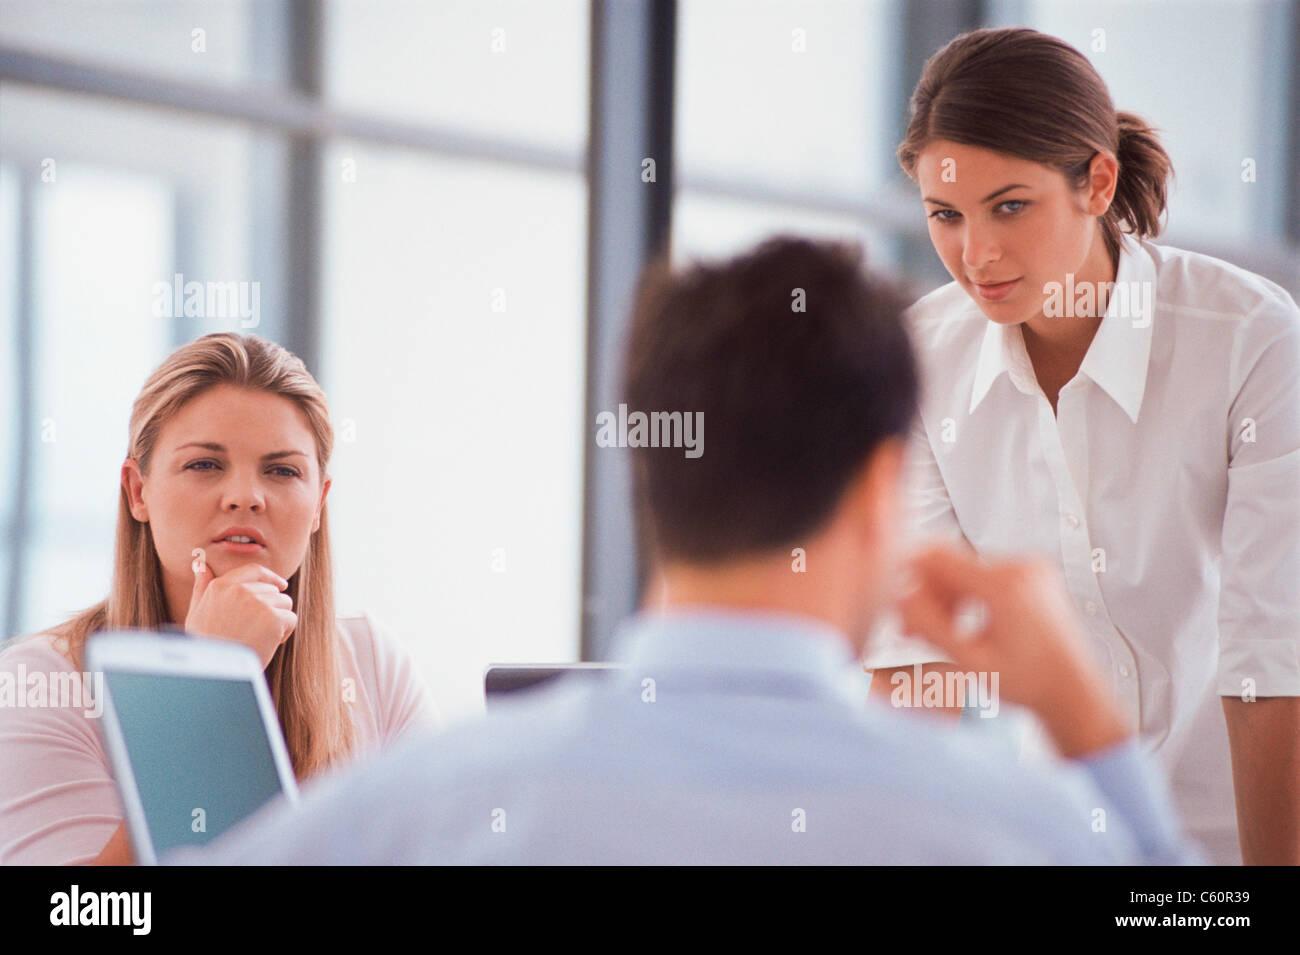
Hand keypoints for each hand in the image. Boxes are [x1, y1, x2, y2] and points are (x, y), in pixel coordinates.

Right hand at [184, 550, 295, 667]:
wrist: (215, 671)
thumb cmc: (206, 645)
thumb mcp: (197, 613)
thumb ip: (202, 587)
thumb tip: (201, 565)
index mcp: (221, 586)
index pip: (254, 570)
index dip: (270, 577)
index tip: (280, 585)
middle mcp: (240, 589)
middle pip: (274, 590)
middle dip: (271, 609)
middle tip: (255, 631)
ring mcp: (257, 602)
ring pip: (285, 603)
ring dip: (279, 620)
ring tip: (259, 637)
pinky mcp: (272, 617)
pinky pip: (290, 619)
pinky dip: (285, 632)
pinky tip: (268, 643)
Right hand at [894, 541, 1130, 756]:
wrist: (1072, 690)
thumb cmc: (1030, 682)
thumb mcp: (968, 659)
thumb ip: (928, 625)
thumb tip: (900, 596)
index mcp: (1006, 586)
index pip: (940, 556)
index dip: (909, 570)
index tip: (893, 590)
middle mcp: (1022, 569)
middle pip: (953, 564)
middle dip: (928, 593)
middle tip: (910, 626)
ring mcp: (1031, 570)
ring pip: (967, 570)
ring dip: (947, 596)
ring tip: (938, 632)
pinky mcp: (1033, 576)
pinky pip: (986, 575)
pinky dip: (969, 596)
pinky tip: (962, 623)